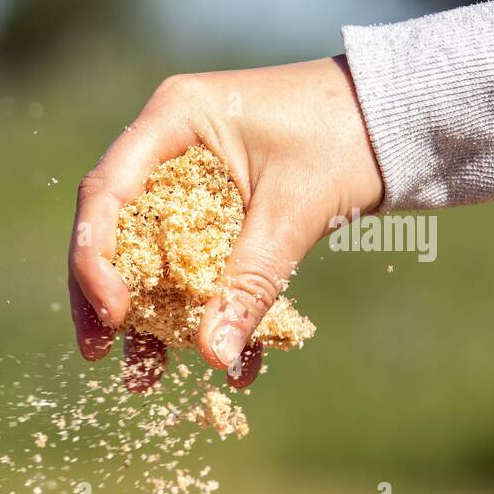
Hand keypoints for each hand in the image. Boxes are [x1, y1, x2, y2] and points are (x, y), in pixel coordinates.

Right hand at [68, 55, 383, 388]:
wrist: (398, 117)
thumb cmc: (347, 138)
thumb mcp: (293, 213)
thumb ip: (249, 284)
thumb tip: (215, 359)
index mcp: (172, 121)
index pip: (105, 195)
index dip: (95, 259)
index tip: (112, 316)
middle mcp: (165, 147)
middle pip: (111, 229)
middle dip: (102, 296)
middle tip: (96, 351)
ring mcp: (184, 178)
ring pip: (143, 254)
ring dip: (146, 315)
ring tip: (142, 376)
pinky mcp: (210, 208)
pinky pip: (189, 263)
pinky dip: (202, 308)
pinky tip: (222, 361)